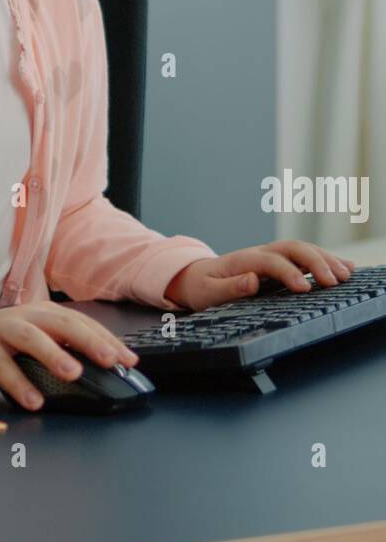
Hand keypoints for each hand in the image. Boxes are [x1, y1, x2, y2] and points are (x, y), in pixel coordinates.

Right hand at [0, 300, 139, 409]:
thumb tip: (99, 371)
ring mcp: (2, 329)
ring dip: (53, 354)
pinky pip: (1, 365)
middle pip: (61, 323)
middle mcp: (26, 317)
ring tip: (73, 374)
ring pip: (30, 337)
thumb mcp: (32, 342)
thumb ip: (59, 351)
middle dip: (89, 340)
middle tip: (111, 360)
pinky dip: (18, 383)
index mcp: (44, 314)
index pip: (81, 324)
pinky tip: (33, 400)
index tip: (129, 361)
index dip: (106, 341)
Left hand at [164, 240, 356, 311]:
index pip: (271, 261)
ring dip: (325, 259)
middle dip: (315, 262)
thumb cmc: (201, 287)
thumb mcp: (207, 293)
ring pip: (302, 249)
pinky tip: (344, 267)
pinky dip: (325, 260)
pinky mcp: (278, 262)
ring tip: (346, 274)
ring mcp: (270, 255)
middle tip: (333, 282)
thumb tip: (252, 280)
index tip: (305, 290)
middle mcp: (260, 253)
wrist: (195, 276)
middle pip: (293, 248)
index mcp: (243, 260)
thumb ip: (228, 288)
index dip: (289, 273)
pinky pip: (304, 257)